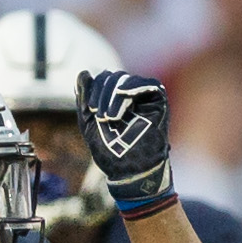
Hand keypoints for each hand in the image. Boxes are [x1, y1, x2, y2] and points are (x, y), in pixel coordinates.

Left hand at [74, 71, 173, 212]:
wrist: (129, 170)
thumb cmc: (109, 150)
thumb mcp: (89, 122)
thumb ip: (84, 98)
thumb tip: (83, 73)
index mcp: (113, 98)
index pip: (102, 79)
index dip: (93, 91)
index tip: (90, 111)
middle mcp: (129, 94)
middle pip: (113, 77)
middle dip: (102, 94)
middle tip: (101, 117)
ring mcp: (144, 95)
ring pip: (125, 80)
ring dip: (114, 96)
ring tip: (110, 117)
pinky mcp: (158, 99)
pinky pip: (146, 84)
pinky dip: (132, 88)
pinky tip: (123, 98)